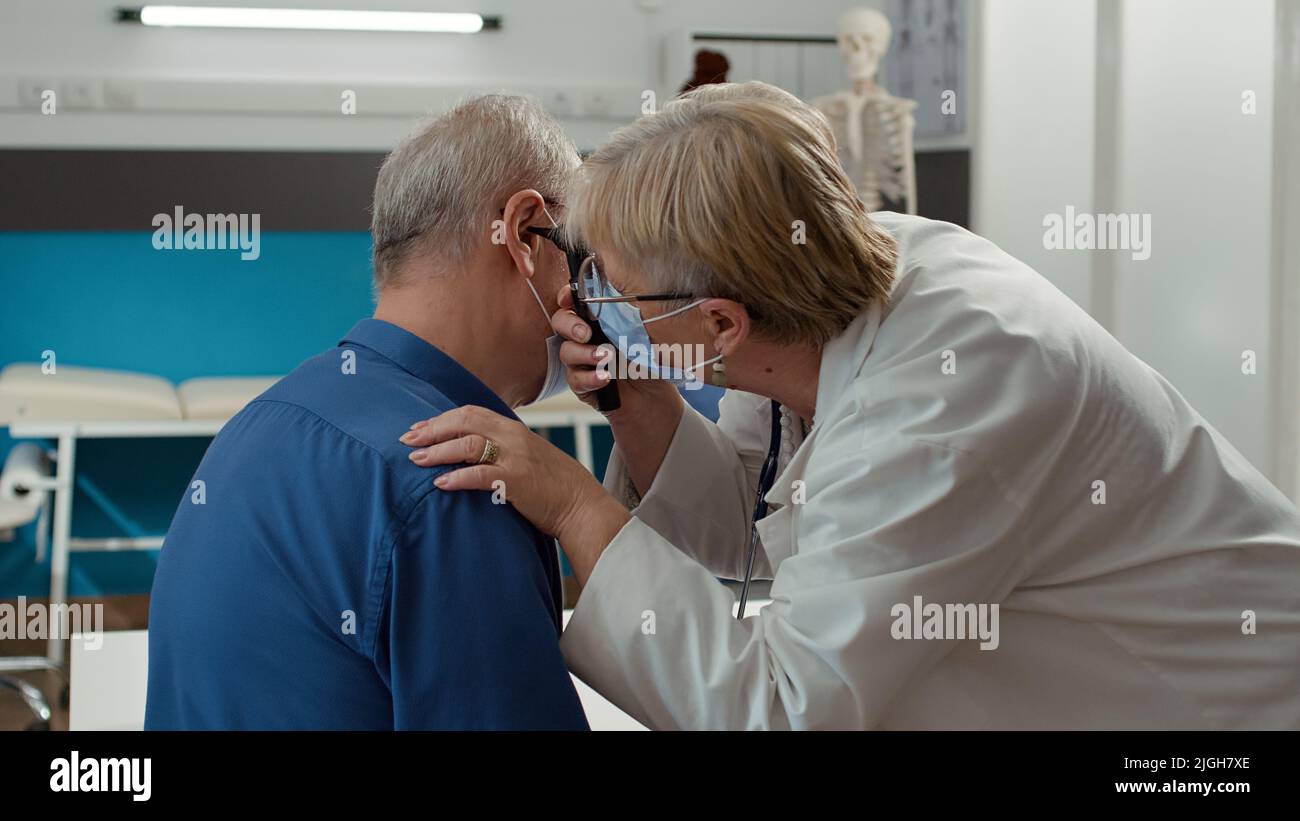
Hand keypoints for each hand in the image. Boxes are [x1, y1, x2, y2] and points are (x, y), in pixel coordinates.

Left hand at [400, 406, 630, 584]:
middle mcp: (513, 437)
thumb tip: (470, 451)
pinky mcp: (516, 481)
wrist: (581, 504)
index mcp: (513, 428)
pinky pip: (480, 474)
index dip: (442, 419)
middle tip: (407, 440)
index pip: (471, 412)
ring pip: (468, 444)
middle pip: (464, 421)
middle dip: (432, 429)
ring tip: (416, 460)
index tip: (419, 428)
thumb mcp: (527, 456)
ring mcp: (515, 457)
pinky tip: (439, 483)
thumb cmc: (551, 484)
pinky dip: (456, 477)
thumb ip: (502, 448)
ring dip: (438, 451)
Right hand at [551, 286, 679, 417]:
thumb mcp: (642, 327)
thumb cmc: (650, 356)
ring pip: (566, 352)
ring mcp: (581, 360)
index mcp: (598, 317)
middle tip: (585, 334)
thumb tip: (610, 286)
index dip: (567, 297)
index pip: (574, 301)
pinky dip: (589, 378)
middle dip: (569, 325)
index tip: (567, 299)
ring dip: (584, 353)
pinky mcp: (581, 383)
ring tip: (607, 357)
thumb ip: (625, 307)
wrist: (655, 392)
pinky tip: (605, 377)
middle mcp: (586, 336)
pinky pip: (575, 379)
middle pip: (561, 323)